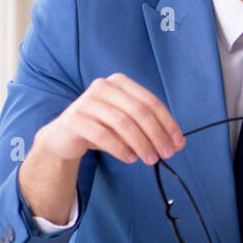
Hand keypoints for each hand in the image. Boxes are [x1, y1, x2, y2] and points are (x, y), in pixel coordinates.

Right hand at [36, 72, 185, 165]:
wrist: (64, 137)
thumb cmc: (102, 128)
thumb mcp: (128, 125)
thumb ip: (152, 130)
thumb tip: (179, 144)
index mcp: (120, 82)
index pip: (151, 101)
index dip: (168, 123)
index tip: (178, 143)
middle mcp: (103, 86)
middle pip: (139, 111)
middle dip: (157, 135)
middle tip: (167, 154)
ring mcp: (87, 101)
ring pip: (123, 123)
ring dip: (141, 144)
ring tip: (151, 159)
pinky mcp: (75, 119)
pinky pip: (103, 135)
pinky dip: (121, 148)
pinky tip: (130, 158)